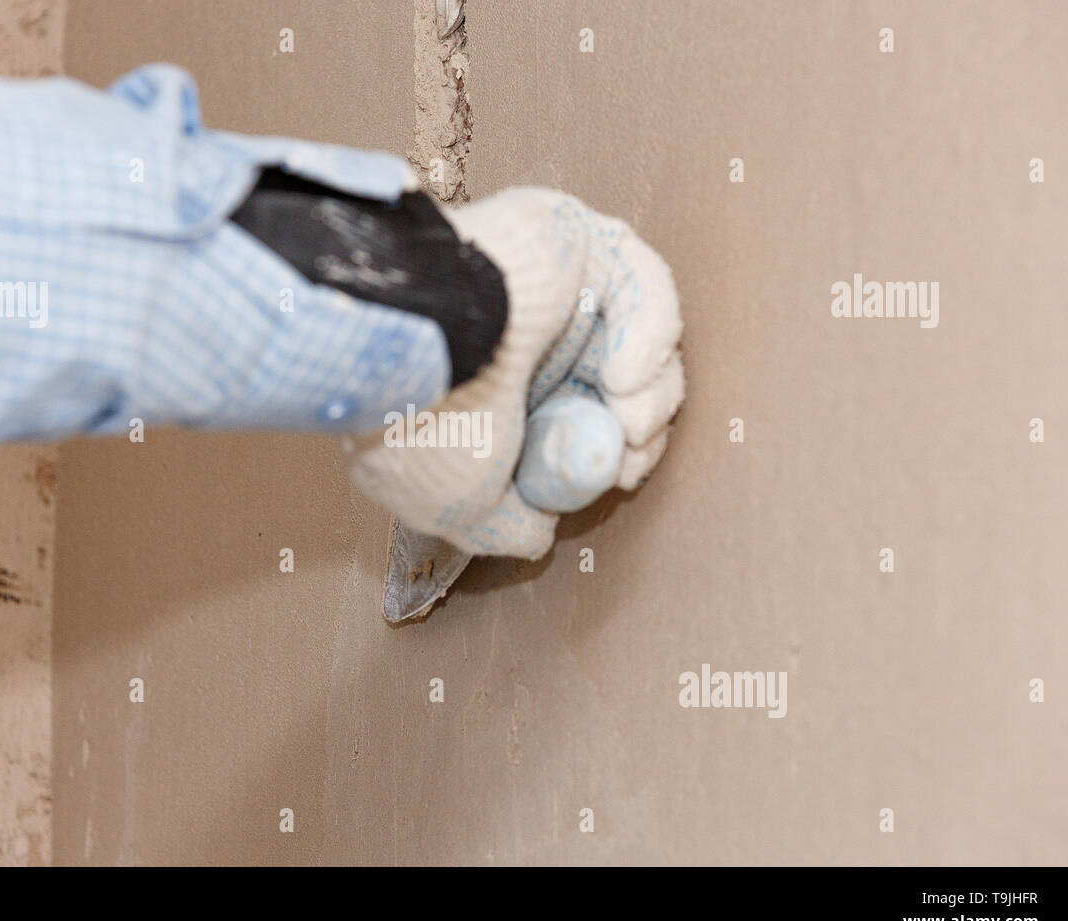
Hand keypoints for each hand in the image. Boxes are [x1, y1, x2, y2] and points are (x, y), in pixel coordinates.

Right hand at [343, 187, 683, 558]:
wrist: (418, 342)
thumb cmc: (424, 420)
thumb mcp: (458, 505)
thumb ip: (502, 523)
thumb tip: (537, 535)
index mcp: (492, 387)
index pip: (575, 418)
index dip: (609, 454)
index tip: (615, 480)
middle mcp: (523, 333)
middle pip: (617, 382)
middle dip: (636, 432)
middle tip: (627, 460)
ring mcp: (551, 280)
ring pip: (637, 338)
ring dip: (649, 394)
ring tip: (627, 421)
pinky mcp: (577, 237)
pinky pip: (641, 282)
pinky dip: (649, 337)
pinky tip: (623, 379)